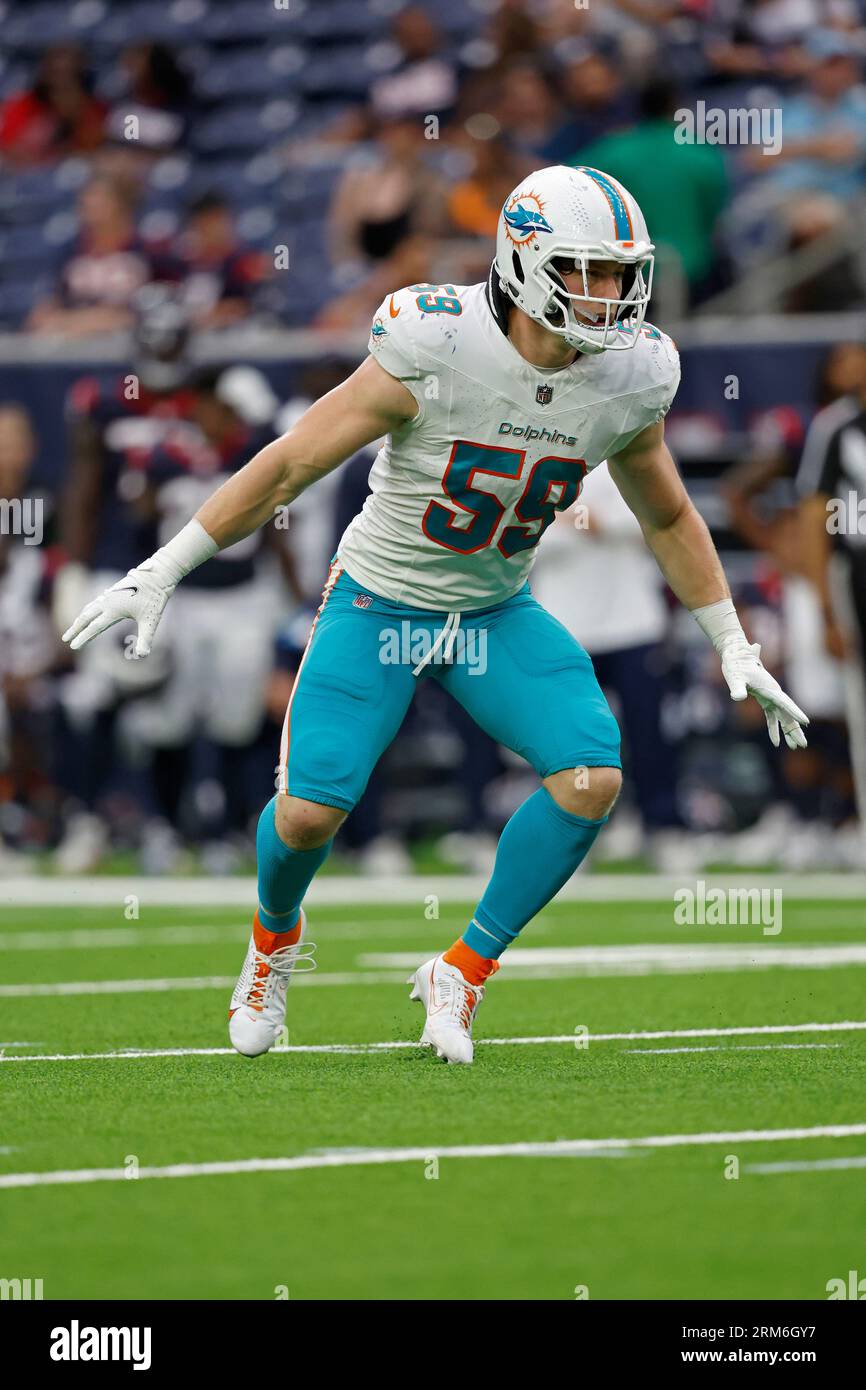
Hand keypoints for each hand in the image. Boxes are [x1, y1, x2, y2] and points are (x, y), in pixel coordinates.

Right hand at [61, 556, 176, 656]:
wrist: (157, 575)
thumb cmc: (155, 597)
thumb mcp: (151, 621)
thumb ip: (146, 638)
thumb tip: (143, 655)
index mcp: (114, 609)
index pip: (94, 627)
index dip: (83, 637)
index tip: (73, 646)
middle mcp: (108, 602)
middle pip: (85, 616)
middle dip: (75, 628)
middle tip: (65, 638)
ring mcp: (109, 596)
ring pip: (89, 608)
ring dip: (80, 619)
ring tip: (74, 628)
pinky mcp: (113, 592)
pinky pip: (95, 603)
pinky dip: (88, 610)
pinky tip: (90, 613)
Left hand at [720, 640, 808, 748]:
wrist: (737, 657)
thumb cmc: (736, 666)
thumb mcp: (735, 678)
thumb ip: (737, 688)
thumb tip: (737, 697)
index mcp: (771, 689)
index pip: (786, 703)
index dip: (795, 713)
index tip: (805, 722)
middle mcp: (774, 694)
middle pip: (788, 714)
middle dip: (795, 729)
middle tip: (802, 744)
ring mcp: (771, 698)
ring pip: (783, 717)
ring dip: (788, 732)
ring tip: (795, 746)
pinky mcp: (765, 700)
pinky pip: (772, 718)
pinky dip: (774, 729)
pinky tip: (776, 742)